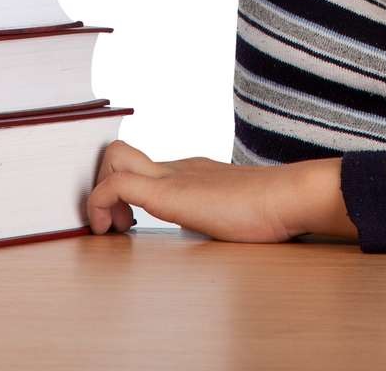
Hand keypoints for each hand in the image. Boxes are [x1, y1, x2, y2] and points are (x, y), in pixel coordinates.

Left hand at [86, 139, 312, 243]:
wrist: (287, 197)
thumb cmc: (272, 212)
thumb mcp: (234, 213)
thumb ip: (219, 216)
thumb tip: (219, 233)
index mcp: (191, 172)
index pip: (142, 164)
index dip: (121, 187)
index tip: (124, 222)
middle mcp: (176, 167)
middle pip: (119, 152)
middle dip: (101, 185)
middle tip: (113, 224)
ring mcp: (172, 175)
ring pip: (113, 158)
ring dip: (98, 193)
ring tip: (113, 228)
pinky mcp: (169, 192)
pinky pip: (117, 184)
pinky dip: (100, 204)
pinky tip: (115, 231)